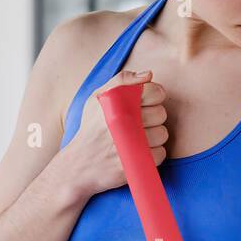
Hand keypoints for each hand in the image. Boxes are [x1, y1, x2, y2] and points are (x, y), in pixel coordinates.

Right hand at [71, 69, 166, 195]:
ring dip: (154, 137)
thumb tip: (148, 75)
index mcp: (116, 102)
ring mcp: (129, 143)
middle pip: (161, 113)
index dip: (154, 96)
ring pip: (162, 134)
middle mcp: (122, 121)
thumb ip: (121, 80)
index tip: (145, 104)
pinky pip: (160, 153)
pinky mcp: (134, 163)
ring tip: (137, 137)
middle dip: (153, 117)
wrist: (78, 165)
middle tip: (138, 123)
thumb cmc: (90, 129)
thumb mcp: (97, 98)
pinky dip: (153, 153)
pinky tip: (137, 150)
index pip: (154, 92)